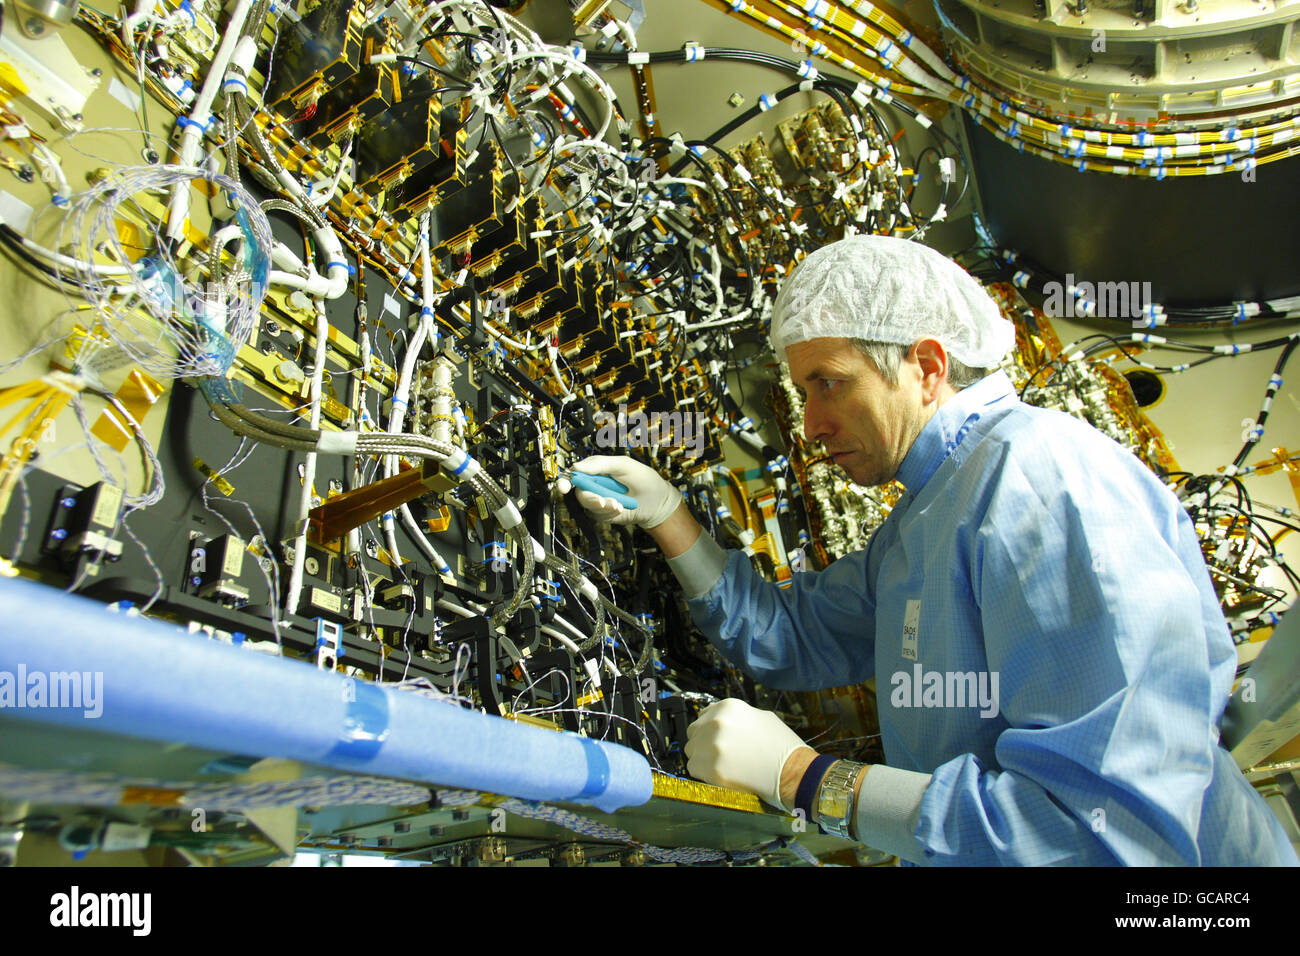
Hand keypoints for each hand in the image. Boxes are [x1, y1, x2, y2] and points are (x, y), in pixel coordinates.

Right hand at [561, 454, 680, 528]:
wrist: (658, 500)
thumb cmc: (643, 479)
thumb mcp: (623, 465)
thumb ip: (600, 464)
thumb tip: (577, 466)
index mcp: (596, 469)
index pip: (575, 473)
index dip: (566, 480)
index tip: (564, 487)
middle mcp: (595, 484)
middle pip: (579, 491)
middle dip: (590, 497)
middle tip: (601, 501)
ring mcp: (599, 499)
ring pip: (588, 504)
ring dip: (603, 505)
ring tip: (618, 504)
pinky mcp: (604, 513)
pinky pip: (598, 514)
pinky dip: (609, 511)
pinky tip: (620, 507)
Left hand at [685, 698, 809, 810]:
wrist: (794, 771)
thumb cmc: (781, 746)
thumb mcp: (760, 717)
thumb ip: (735, 718)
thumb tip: (720, 722)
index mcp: (728, 707)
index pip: (703, 715)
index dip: (709, 729)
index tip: (714, 738)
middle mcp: (716, 723)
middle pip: (693, 733)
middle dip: (703, 742)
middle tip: (719, 754)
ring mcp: (712, 746)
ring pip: (691, 751)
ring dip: (702, 758)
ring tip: (723, 765)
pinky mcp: (711, 769)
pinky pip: (693, 769)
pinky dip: (704, 773)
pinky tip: (721, 774)